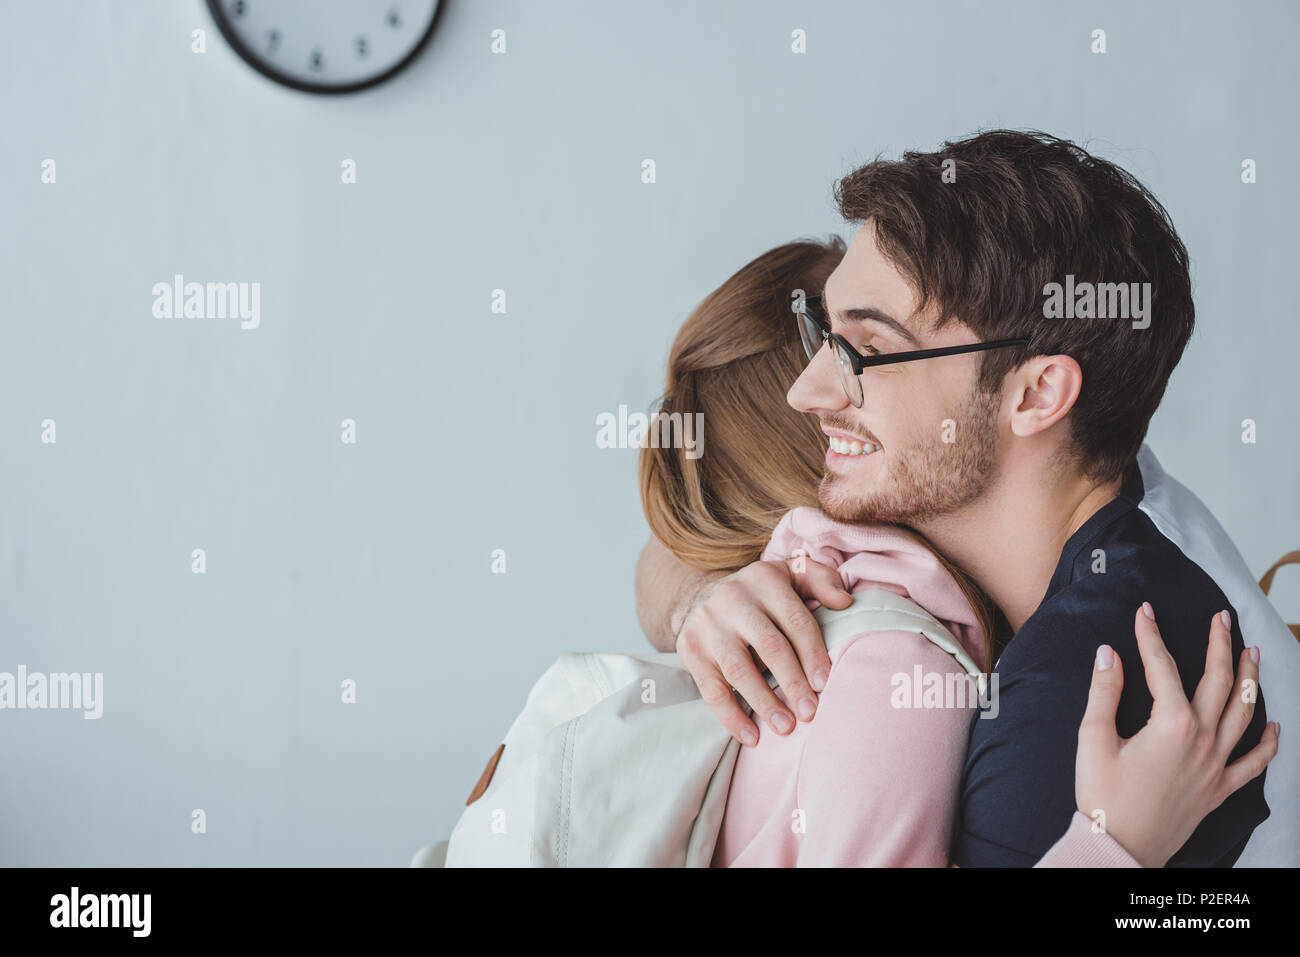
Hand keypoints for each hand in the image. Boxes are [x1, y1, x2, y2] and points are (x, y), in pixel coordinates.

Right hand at [674, 556, 852, 745]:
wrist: (697, 596)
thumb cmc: (758, 594)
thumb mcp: (789, 574)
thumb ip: (821, 580)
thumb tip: (844, 601)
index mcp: (764, 579)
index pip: (795, 620)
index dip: (812, 653)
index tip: (825, 684)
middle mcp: (733, 599)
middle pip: (770, 646)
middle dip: (793, 682)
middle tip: (810, 713)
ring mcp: (708, 625)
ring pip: (739, 669)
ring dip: (764, 703)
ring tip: (785, 728)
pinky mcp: (690, 649)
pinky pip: (711, 689)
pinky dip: (731, 716)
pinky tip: (751, 736)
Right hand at [1075, 603, 1279, 867]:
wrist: (1119, 847)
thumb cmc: (1103, 796)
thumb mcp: (1093, 739)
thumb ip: (1104, 692)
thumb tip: (1108, 654)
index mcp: (1171, 724)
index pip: (1163, 667)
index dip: (1151, 636)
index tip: (1146, 612)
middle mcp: (1202, 740)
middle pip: (1219, 681)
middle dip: (1220, 644)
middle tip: (1222, 618)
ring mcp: (1215, 765)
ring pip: (1243, 713)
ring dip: (1250, 680)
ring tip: (1253, 653)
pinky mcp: (1218, 788)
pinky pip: (1253, 763)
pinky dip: (1268, 744)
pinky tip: (1275, 727)